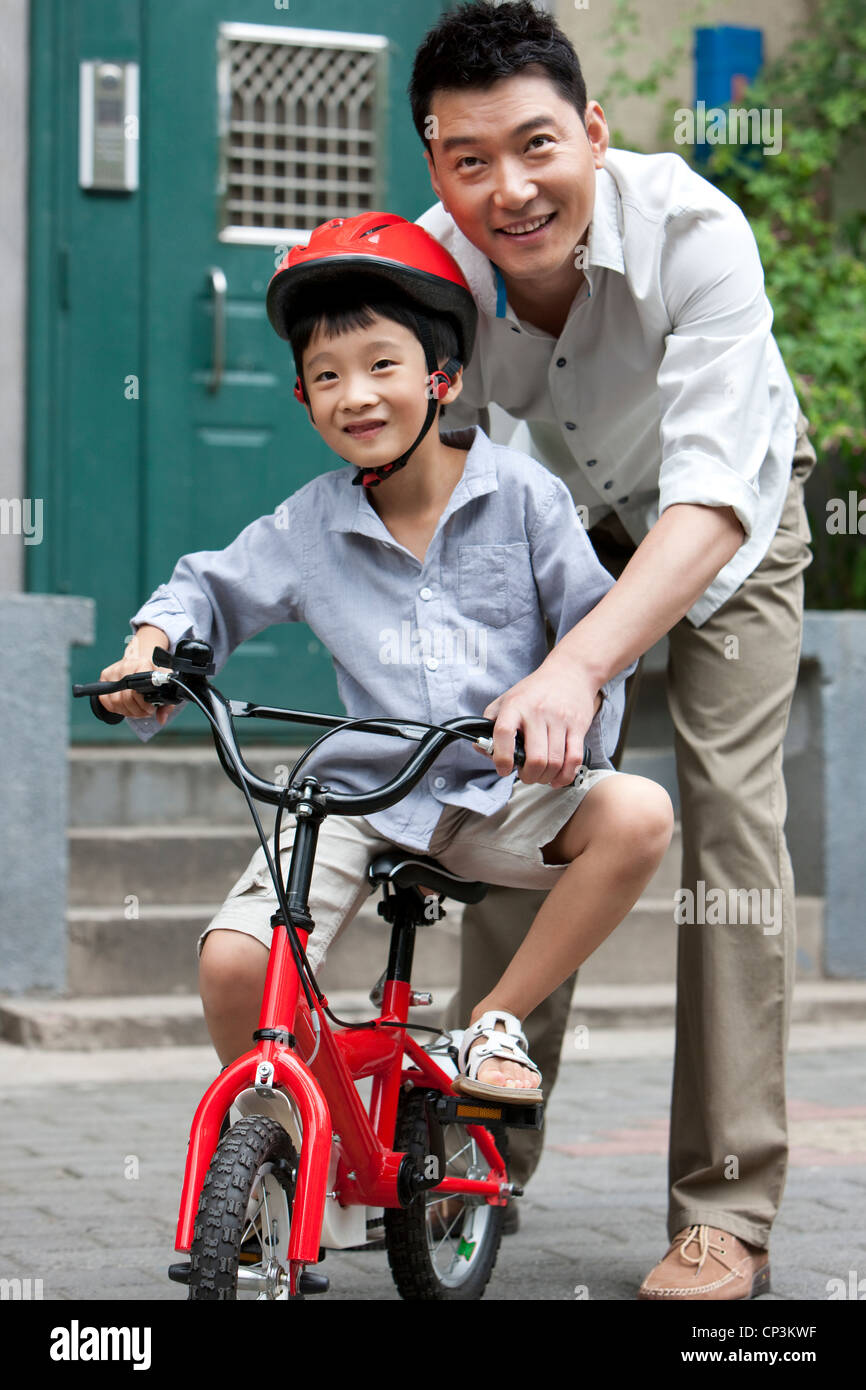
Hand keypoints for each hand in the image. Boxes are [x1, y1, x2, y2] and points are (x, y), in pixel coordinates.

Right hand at [98, 628, 171, 723]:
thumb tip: (161, 719)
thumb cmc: (153, 674)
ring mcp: (112, 671)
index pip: (138, 688)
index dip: (144, 702)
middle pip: (126, 698)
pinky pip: (105, 699)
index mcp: (142, 664)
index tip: (151, 707)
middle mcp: (125, 666)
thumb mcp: (165, 685)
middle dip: (137, 710)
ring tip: (136, 711)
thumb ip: (167, 704)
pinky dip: (115, 708)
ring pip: (115, 701)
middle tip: (145, 712)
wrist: (140, 662)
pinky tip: (125, 707)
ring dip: (127, 711)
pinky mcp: (103, 677)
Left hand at [483, 654, 600, 787]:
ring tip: (540, 776)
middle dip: (528, 776)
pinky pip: (574, 759)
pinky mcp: (578, 727)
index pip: (504, 733)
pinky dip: (565, 776)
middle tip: (525, 775)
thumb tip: (482, 748)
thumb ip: (490, 723)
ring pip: (555, 762)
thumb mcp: (507, 699)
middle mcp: (538, 712)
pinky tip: (557, 777)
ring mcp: (560, 720)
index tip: (503, 769)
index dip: (501, 757)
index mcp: (515, 705)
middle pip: (535, 758)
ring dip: (545, 778)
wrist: (570, 672)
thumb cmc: (535, 690)